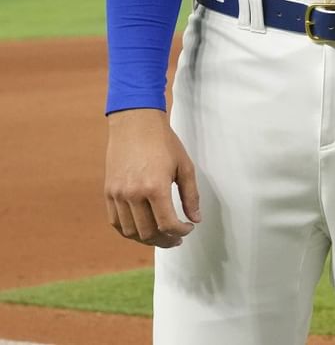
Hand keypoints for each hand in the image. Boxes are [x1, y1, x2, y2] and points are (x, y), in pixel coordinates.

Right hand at [104, 108, 200, 247]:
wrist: (135, 124)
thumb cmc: (164, 143)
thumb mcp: (184, 166)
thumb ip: (190, 195)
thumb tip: (195, 219)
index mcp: (155, 187)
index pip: (167, 224)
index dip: (180, 232)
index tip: (188, 229)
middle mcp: (133, 194)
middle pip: (148, 232)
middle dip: (165, 240)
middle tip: (176, 238)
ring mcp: (118, 194)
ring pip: (130, 232)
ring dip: (147, 239)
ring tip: (161, 236)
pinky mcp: (108, 192)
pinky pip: (116, 222)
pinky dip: (129, 231)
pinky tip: (143, 228)